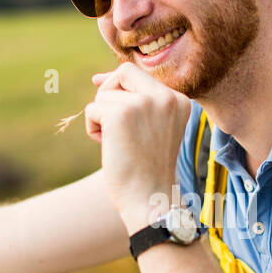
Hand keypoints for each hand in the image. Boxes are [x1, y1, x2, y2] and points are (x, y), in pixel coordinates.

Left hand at [85, 63, 191, 230]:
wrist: (150, 200)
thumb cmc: (147, 171)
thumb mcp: (153, 130)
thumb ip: (137, 103)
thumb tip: (98, 79)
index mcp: (179, 101)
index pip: (140, 75)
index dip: (117, 81)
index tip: (98, 85)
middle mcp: (165, 97)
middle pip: (123, 72)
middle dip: (107, 93)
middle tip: (107, 123)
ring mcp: (144, 103)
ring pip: (104, 95)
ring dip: (101, 119)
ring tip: (115, 144)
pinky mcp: (121, 113)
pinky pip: (92, 109)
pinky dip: (92, 129)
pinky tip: (108, 147)